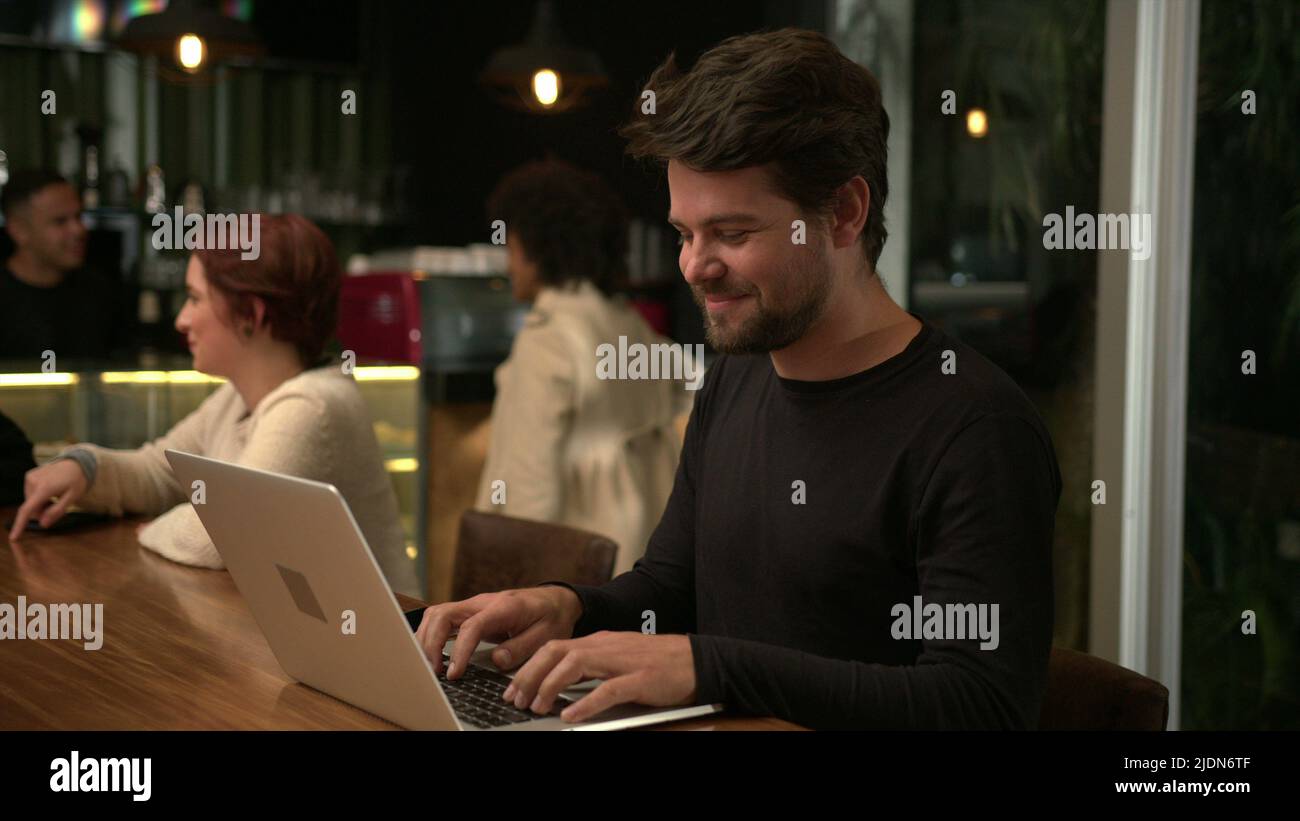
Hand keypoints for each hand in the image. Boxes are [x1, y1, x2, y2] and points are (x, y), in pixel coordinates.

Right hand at [8, 459, 88, 541]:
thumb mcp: (73, 498)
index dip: (20, 525)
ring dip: (41, 504)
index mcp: (45, 488)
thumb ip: (57, 511)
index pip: (28, 510)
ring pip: (31, 503)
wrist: (76, 463)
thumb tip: (43, 524)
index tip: (13, 537)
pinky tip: (50, 490)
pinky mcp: (29, 476)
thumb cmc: (76, 481)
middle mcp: (33, 481)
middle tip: (58, 504)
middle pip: (32, 509)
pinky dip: (39, 497)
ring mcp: (29, 477)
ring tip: (55, 495)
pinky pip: (31, 494)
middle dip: (43, 512)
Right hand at [414, 585, 582, 678]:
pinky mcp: (470, 612)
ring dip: (427, 639)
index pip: (471, 626)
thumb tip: (497, 660)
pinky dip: (431, 635)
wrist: (555, 600)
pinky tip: (432, 655)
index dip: (459, 651)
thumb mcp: (547, 634)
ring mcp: (474, 606)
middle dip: (431, 643)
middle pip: (443, 614)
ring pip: (437, 615)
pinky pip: (442, 619)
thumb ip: (522, 647)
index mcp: (504, 607)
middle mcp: (483, 602)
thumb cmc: (552, 616)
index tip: (455, 673)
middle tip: (434, 672)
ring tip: (431, 667)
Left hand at [504, 631, 696, 722]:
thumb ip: (592, 666)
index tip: (513, 688)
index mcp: (599, 642)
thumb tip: (560, 681)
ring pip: (575, 665)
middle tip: (516, 700)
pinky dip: (586, 702)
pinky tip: (571, 715)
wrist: (697, 660)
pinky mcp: (640, 679)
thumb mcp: (619, 658)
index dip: (528, 667)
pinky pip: (607, 690)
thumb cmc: (659, 662)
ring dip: (550, 687)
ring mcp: (623, 661)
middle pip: (556, 652)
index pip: (553, 648)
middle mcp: (606, 647)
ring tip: (538, 707)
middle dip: (530, 676)